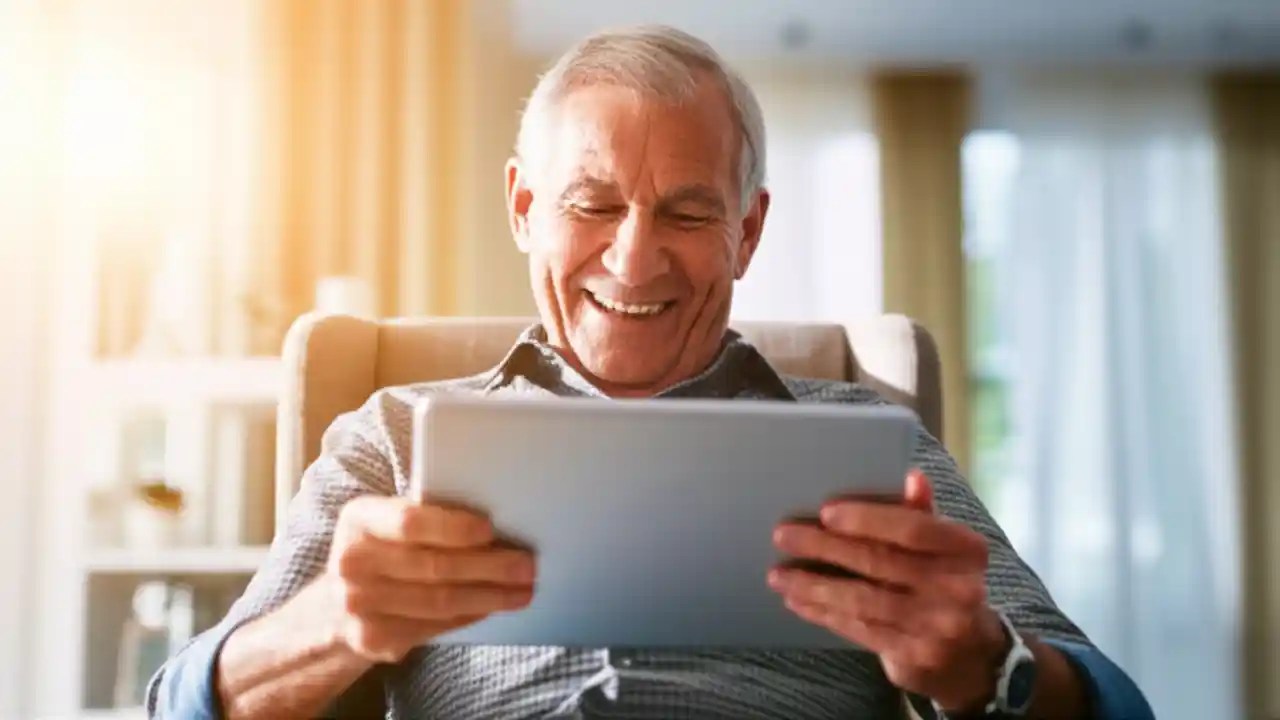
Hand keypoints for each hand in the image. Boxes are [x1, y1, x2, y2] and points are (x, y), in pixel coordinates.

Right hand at [324, 496, 535, 662]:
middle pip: (434, 566)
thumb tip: (494, 526)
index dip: (453, 528)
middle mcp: (352, 562)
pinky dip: (470, 615)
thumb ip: (426, 517)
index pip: (410, 523)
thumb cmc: (381, 552)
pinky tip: (493, 606)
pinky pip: (435, 626)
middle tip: (526, 565)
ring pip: (440, 601)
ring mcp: (359, 605)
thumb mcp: (387, 522)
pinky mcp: (374, 638)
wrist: (334, 608)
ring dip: (489, 596)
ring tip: (522, 590)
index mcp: (359, 519)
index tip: (490, 530)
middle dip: (489, 567)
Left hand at [768, 470, 1006, 711]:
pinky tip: (798, 600)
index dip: (868, 519)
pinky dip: (824, 613)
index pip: (914, 530)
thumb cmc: (946, 584)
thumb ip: (923, 516)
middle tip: (784, 536)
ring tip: (779, 575)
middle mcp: (959, 589)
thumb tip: (912, 477)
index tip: (826, 512)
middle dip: (826, 548)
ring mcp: (936, 627)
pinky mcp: (914, 657)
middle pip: (880, 563)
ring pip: (863, 601)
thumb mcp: (946, 549)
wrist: (970, 654)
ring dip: (814, 586)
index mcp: (967, 551)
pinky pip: (859, 629)